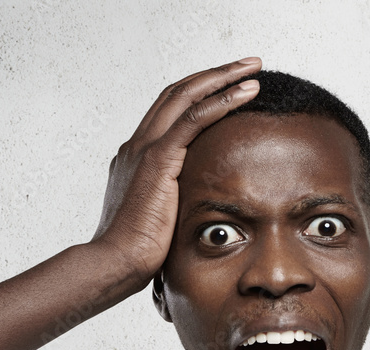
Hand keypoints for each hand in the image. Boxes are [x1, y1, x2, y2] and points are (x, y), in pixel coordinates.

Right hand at [90, 57, 261, 281]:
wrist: (115, 264)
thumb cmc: (138, 254)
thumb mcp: (159, 220)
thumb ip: (172, 204)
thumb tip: (191, 214)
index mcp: (136, 157)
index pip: (169, 111)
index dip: (199, 93)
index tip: (229, 86)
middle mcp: (137, 145)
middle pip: (178, 92)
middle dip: (215, 75)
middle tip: (248, 65)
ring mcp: (145, 149)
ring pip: (186, 96)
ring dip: (223, 78)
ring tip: (254, 69)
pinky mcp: (158, 160)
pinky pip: (193, 119)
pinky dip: (222, 101)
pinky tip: (247, 92)